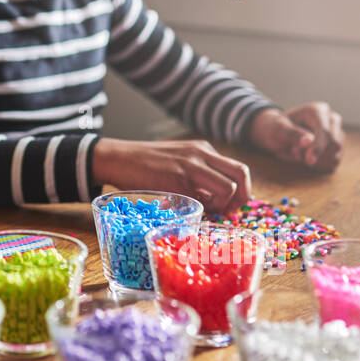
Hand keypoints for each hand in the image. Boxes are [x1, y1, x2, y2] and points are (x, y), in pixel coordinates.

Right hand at [91, 138, 250, 213]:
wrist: (118, 158)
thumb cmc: (145, 165)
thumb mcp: (177, 163)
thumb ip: (198, 177)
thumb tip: (215, 202)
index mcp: (203, 149)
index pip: (238, 169)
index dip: (240, 191)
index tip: (228, 206)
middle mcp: (201, 153)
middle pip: (241, 174)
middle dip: (241, 198)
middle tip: (227, 211)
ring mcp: (191, 164)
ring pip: (228, 187)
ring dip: (223, 205)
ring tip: (206, 211)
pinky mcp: (178, 178)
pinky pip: (205, 197)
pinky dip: (203, 208)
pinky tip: (187, 208)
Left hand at [248, 103, 342, 172]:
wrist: (279, 134)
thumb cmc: (277, 128)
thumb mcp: (279, 129)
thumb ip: (293, 134)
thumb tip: (309, 141)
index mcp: (318, 110)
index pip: (325, 131)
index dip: (318, 147)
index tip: (309, 161)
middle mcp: (332, 119)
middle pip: (334, 143)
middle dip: (314, 153)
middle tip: (294, 151)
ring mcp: (337, 132)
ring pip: (335, 154)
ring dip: (315, 161)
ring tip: (298, 152)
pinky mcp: (337, 146)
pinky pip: (334, 162)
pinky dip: (319, 165)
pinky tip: (307, 158)